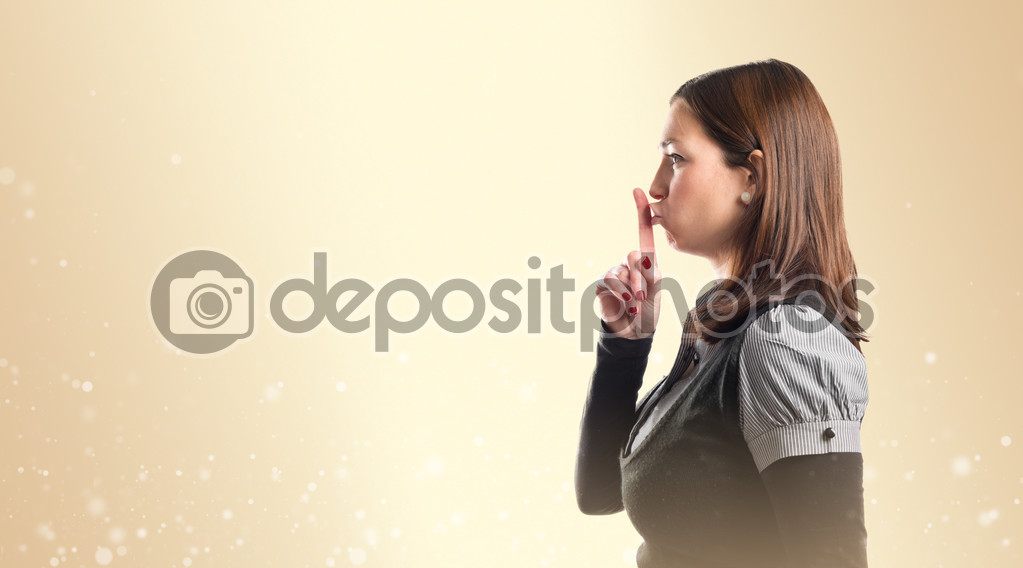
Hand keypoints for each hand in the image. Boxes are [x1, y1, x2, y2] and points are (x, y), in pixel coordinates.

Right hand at [596, 188, 660, 339]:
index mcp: (646, 261)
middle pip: (633, 256)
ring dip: (630, 289)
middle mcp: (628, 263)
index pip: (643, 233)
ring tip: (635, 304)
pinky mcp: (602, 285)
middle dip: (640, 277)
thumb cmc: (649, 310)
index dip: (641, 212)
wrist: (634, 331)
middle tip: (643, 295)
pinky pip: (609, 282)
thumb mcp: (657, 290)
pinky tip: (624, 305)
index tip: (638, 191)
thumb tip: (641, 260)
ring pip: (620, 272)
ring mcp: (614, 273)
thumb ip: (651, 273)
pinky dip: (619, 294)